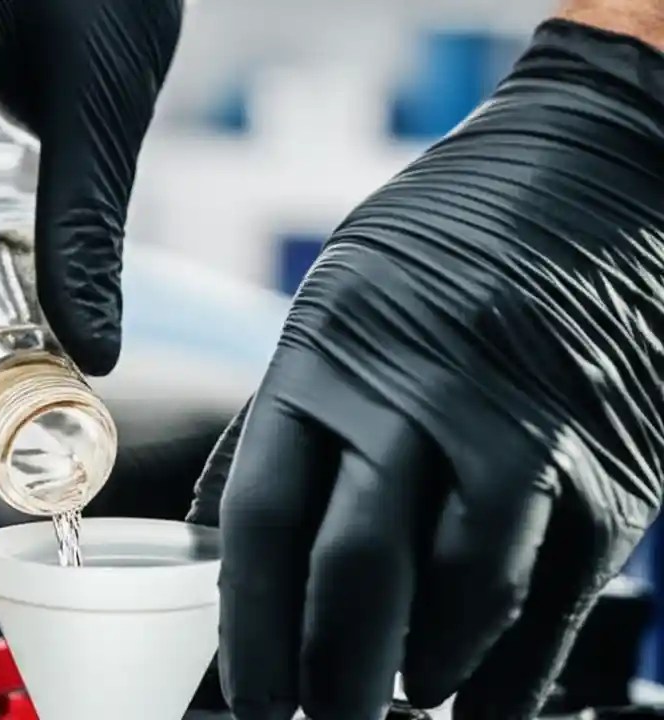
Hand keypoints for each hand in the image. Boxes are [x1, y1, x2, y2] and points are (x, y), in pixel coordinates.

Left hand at [190, 20, 663, 719]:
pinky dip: (512, 670)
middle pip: (357, 578)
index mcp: (327, 357)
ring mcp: (521, 430)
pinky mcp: (609, 463)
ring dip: (421, 673)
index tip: (242, 696)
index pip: (264, 520)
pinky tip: (479, 702)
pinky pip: (553, 598)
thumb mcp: (336, 306)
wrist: (598, 170)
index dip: (249, 627)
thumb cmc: (445, 247)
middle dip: (331, 680)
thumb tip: (226, 538)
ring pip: (460, 599)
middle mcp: (418, 396)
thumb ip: (287, 420)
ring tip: (396, 701)